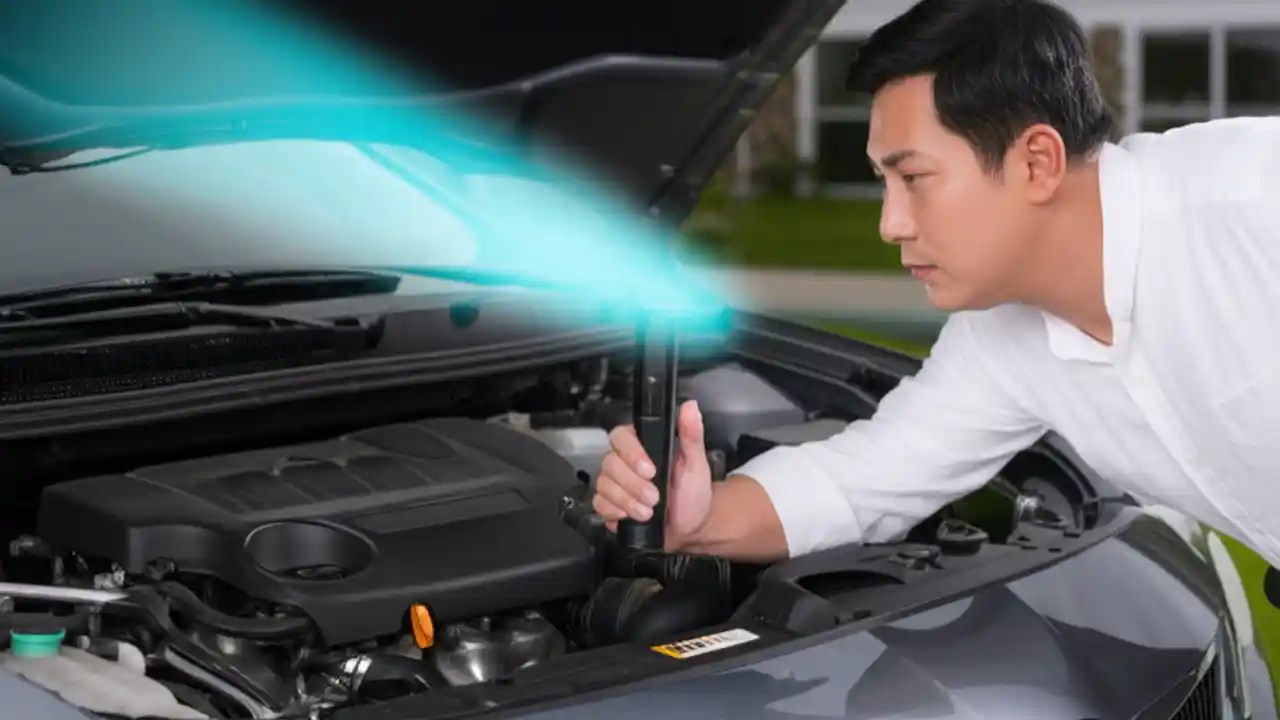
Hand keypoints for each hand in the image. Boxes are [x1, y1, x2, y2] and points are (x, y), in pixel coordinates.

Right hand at [592, 400, 712, 550]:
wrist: (691, 525)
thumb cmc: (693, 492)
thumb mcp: (696, 463)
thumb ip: (691, 435)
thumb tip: (690, 407)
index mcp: (642, 445)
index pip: (620, 437)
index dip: (631, 453)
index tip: (650, 470)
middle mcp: (623, 461)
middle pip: (610, 463)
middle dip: (633, 484)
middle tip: (654, 497)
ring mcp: (614, 483)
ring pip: (604, 485)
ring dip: (627, 501)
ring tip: (648, 511)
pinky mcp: (609, 504)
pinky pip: (600, 504)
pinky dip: (617, 512)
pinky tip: (633, 517)